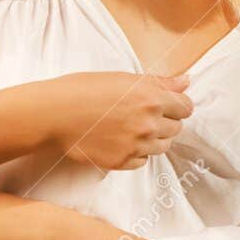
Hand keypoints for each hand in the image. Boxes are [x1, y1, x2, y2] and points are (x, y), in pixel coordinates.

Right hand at [43, 70, 192, 171]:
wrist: (54, 115)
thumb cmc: (83, 90)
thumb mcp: (123, 78)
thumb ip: (159, 82)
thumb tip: (186, 81)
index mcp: (151, 98)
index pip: (185, 107)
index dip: (177, 105)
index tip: (166, 104)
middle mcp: (148, 124)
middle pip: (176, 128)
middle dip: (165, 121)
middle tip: (143, 114)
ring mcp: (136, 146)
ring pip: (162, 146)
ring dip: (154, 138)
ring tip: (132, 128)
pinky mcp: (123, 161)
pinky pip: (143, 161)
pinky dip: (137, 152)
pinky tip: (122, 140)